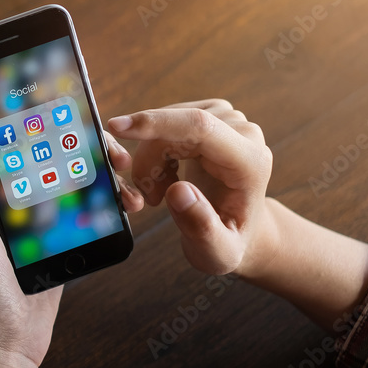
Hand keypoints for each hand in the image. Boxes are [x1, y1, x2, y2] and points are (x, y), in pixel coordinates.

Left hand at [0, 117, 141, 367]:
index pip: (13, 140)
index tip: (72, 104)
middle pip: (52, 156)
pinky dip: (107, 204)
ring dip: (102, 173)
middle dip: (86, 145)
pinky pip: (85, 213)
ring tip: (126, 177)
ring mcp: (38, 222)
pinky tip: (125, 204)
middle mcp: (11, 201)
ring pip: (74, 181)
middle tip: (115, 150)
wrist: (3, 346)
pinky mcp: (59, 243)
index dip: (40, 118)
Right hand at [107, 99, 274, 276]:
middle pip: (177, 128)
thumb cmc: (230, 240)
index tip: (117, 128)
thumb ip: (200, 225)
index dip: (156, 123)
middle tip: (146, 197)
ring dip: (151, 157)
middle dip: (149, 159)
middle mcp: (244, 133)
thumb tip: (178, 191)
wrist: (243, 228)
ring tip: (159, 192)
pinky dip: (156, 149)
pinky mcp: (214, 117)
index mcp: (251, 162)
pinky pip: (169, 122)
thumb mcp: (217, 250)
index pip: (200, 127)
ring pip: (168, 123)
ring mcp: (230, 120)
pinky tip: (165, 175)